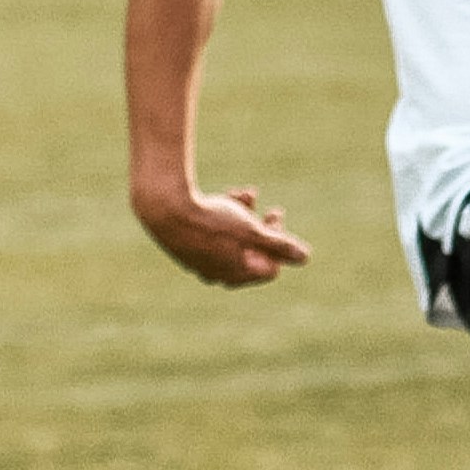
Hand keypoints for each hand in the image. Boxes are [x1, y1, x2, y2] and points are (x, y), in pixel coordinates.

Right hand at [132, 179, 311, 288]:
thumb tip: (304, 258)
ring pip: (233, 238)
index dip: (279, 245)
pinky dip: (225, 215)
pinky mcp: (187, 245)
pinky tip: (230, 194)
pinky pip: (214, 232)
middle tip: (272, 210)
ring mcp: (200, 260)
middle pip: (251, 253)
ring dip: (245, 215)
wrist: (165, 209)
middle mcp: (216, 273)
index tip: (277, 220)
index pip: (269, 267)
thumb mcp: (251, 232)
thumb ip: (279, 244)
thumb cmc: (211, 222)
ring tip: (247, 194)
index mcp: (234, 275)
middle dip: (263, 228)